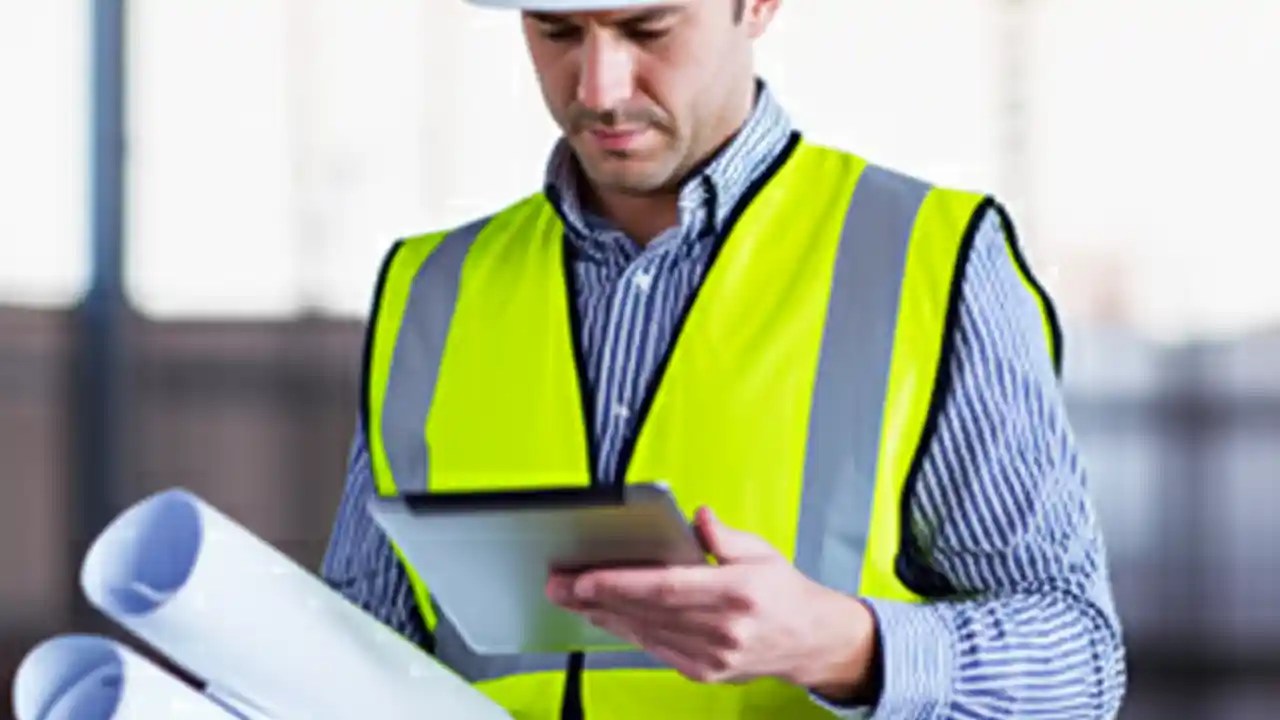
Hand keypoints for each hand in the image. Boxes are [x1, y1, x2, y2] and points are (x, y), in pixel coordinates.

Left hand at [546, 507, 879, 699]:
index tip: (584, 576)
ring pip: (645, 633)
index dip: (620, 583)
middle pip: (647, 612)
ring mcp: (714, 656)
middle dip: (596, 597)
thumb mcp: (762, 550)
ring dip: (604, 615)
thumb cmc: (785, 593)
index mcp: (738, 592)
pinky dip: (628, 632)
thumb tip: (697, 517)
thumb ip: (724, 536)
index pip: (666, 587)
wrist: (812, 641)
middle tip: (559, 583)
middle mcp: (724, 629)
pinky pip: (656, 649)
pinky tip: (607, 617)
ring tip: (572, 598)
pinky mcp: (705, 672)